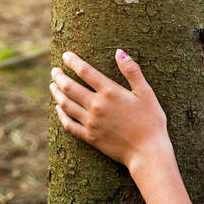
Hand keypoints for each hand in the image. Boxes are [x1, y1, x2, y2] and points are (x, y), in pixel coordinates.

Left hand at [50, 49, 173, 174]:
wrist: (147, 152)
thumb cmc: (151, 121)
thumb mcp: (146, 93)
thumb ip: (132, 71)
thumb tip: (119, 51)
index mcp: (110, 92)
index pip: (85, 71)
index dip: (73, 61)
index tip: (65, 55)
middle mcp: (97, 106)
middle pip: (70, 87)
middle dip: (60, 77)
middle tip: (55, 71)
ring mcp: (91, 122)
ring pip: (66, 105)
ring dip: (57, 93)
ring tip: (52, 86)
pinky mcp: (89, 137)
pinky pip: (69, 125)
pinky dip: (61, 115)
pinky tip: (58, 109)